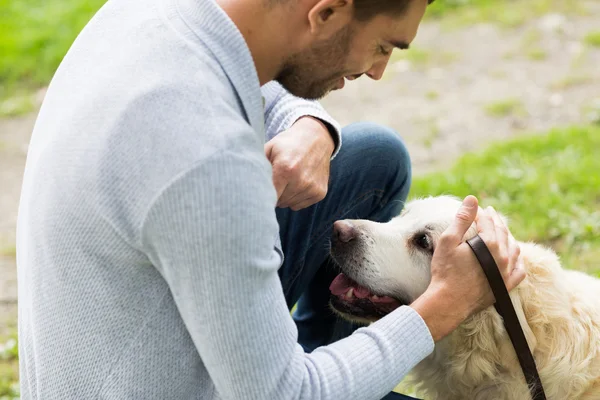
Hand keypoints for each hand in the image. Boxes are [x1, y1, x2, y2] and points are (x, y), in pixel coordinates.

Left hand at [265, 116, 334, 210]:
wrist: (317, 138)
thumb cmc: (288, 143)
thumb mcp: (269, 148)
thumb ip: (257, 166)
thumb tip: (243, 183)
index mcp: (285, 168)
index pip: (268, 194)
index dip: (261, 193)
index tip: (258, 189)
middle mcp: (301, 180)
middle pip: (277, 201)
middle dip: (272, 194)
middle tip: (274, 180)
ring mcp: (312, 188)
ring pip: (288, 204)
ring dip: (284, 196)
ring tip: (286, 180)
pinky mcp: (320, 193)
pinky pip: (299, 205)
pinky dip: (295, 197)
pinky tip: (297, 183)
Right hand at [410, 195, 525, 341]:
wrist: (448, 301)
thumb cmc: (445, 271)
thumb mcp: (449, 240)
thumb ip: (462, 219)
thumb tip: (473, 199)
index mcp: (490, 244)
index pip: (488, 222)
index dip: (482, 213)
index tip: (477, 208)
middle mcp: (503, 257)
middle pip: (503, 232)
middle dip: (496, 221)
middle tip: (490, 213)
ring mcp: (507, 272)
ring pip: (514, 249)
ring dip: (508, 237)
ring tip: (501, 231)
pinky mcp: (506, 286)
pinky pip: (519, 270)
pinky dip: (518, 260)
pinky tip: (513, 256)